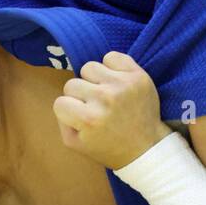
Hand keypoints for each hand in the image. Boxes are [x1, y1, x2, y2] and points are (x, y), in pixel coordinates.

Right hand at [54, 51, 169, 168]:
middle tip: (96, 108)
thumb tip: (64, 98)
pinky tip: (117, 82)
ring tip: (106, 94)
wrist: (145, 147)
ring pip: (89, 67)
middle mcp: (105, 98)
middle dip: (81, 96)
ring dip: (94, 80)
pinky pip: (112, 57)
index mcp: (88, 119)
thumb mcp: (76, 144)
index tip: (82, 119)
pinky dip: (112, 67)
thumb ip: (62, 120)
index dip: (69, 111)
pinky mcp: (138, 76)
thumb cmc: (109, 147)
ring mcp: (123, 85)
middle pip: (72, 83)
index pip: (60, 102)